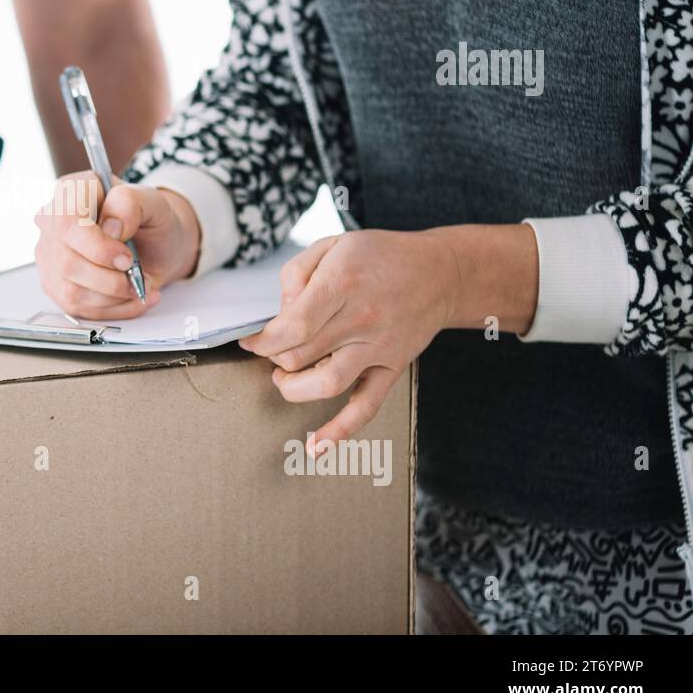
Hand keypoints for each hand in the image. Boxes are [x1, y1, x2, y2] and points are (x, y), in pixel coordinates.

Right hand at [34, 171, 201, 318]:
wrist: (156, 246)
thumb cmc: (150, 221)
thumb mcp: (153, 202)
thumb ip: (132, 203)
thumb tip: (111, 227)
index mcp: (72, 192)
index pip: (66, 221)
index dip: (97, 247)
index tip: (126, 258)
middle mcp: (52, 223)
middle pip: (67, 262)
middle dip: (110, 279)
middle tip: (136, 274)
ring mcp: (50, 256)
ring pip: (72, 291)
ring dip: (114, 297)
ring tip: (139, 286)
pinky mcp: (56, 284)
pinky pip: (79, 308)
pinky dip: (113, 309)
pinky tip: (131, 298)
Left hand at [239, 229, 461, 450]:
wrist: (441, 272)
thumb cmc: (381, 255)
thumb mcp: (333, 245)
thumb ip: (296, 274)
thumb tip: (279, 314)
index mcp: (342, 285)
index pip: (292, 327)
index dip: (262, 341)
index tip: (251, 342)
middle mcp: (361, 319)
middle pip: (301, 356)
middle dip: (274, 358)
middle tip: (272, 351)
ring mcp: (379, 347)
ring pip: (326, 384)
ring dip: (294, 388)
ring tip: (284, 378)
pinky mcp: (392, 367)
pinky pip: (366, 406)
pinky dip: (340, 431)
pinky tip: (316, 447)